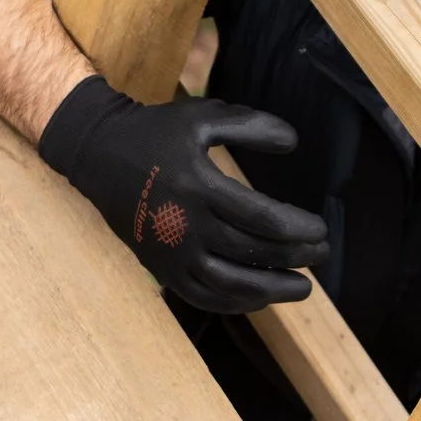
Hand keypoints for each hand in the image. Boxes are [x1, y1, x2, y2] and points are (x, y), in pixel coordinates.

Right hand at [36, 77, 329, 313]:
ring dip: (273, 290)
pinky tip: (260, 297)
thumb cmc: (156, 133)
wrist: (99, 155)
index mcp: (200, 187)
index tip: (321, 229)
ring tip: (303, 288)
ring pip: (232, 285)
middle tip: (321, 254)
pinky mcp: (162, 269)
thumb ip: (250, 125)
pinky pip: (203, 297)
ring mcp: (173, 254)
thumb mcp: (201, 117)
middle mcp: (187, 226)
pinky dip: (236, 303)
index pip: (264, 220)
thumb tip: (293, 141)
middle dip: (296, 258)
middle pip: (254, 253)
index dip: (300, 230)